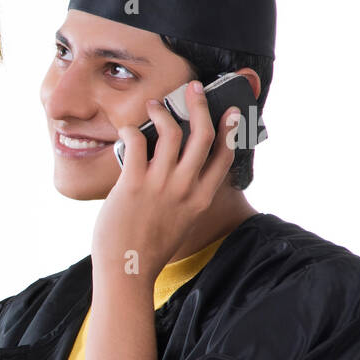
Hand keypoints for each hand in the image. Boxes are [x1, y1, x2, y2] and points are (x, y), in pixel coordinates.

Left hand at [93, 81, 240, 282]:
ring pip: (172, 133)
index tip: (232, 112)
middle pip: (203, 135)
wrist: (127, 270)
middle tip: (193, 88)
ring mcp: (161, 185)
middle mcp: (186, 189)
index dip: (230, 130)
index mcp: (201, 199)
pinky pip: (137, 143)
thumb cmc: (149, 249)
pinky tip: (127, 130)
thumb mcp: (180, 222)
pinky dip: (132, 130)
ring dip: (163, 112)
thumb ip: (185, 198)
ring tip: (153, 105)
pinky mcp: (134, 184)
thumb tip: (178, 172)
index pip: (224, 157)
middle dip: (200, 105)